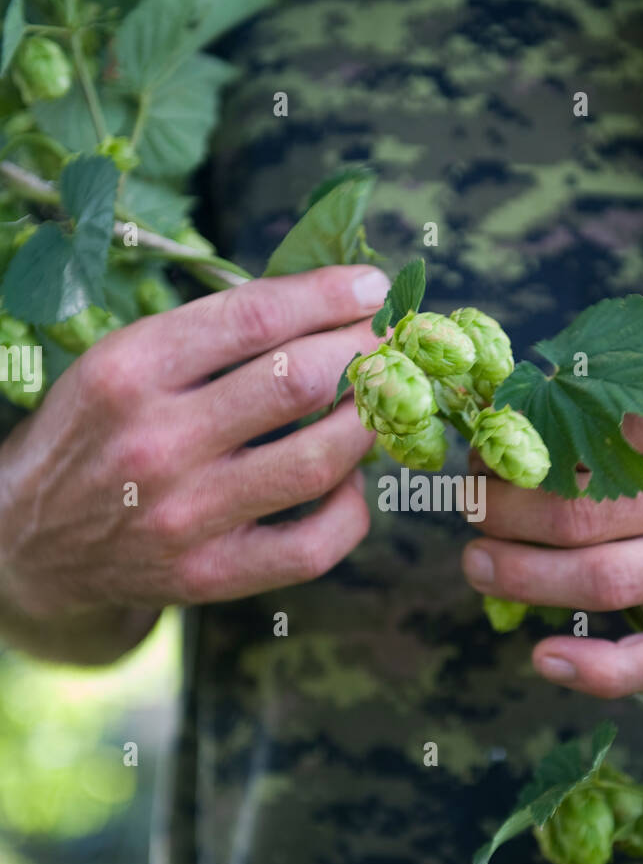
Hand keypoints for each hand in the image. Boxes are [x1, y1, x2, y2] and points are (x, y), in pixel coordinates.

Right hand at [0, 264, 386, 661]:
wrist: (31, 540)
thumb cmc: (97, 432)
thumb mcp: (124, 360)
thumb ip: (213, 331)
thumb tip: (329, 301)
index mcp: (130, 370)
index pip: (255, 316)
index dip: (330, 295)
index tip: (370, 287)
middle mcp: (157, 442)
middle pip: (298, 381)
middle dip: (364, 353)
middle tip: (387, 345)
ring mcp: (185, 516)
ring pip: (318, 461)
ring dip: (368, 424)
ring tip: (376, 405)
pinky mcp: (210, 576)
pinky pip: (315, 546)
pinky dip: (352, 508)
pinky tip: (346, 482)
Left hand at [462, 351, 642, 697]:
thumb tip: (538, 399)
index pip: (596, 429)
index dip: (525, 439)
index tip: (491, 441)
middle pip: (586, 510)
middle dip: (505, 510)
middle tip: (470, 503)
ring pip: (608, 581)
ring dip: (523, 577)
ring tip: (478, 564)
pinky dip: (600, 671)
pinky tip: (544, 659)